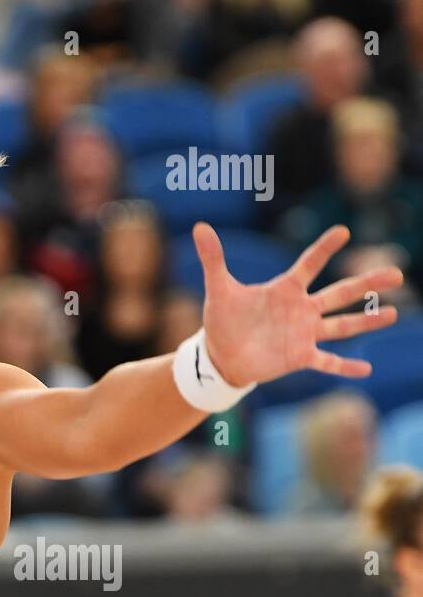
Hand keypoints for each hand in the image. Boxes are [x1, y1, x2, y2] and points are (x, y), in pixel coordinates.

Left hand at [194, 222, 403, 385]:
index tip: (343, 230)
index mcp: (285, 290)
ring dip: (366, 321)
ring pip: (342, 325)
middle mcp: (301, 309)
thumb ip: (213, 259)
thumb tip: (199, 226)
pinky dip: (344, 367)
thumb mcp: (219, 288)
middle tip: (397, 272)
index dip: (323, 249)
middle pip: (339, 293)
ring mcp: (304, 334)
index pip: (309, 265)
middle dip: (366, 283)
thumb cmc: (223, 320)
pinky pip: (327, 362)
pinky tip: (366, 369)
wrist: (220, 355)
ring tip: (392, 313)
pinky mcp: (299, 357)